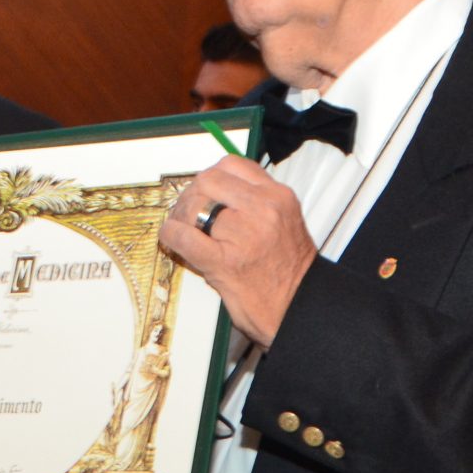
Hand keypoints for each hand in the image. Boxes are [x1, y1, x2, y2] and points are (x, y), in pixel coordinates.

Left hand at [160, 156, 312, 344]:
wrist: (300, 307)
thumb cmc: (290, 270)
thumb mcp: (284, 220)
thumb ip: (255, 201)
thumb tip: (215, 191)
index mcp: (278, 197)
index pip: (233, 165)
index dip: (212, 175)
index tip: (206, 189)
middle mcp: (263, 209)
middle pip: (209, 179)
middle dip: (192, 192)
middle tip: (188, 210)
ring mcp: (243, 234)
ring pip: (196, 204)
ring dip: (181, 214)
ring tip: (182, 227)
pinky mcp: (224, 261)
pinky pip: (185, 236)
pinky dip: (172, 235)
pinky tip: (172, 238)